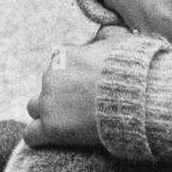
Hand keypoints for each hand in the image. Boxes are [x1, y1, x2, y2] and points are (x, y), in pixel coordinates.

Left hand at [24, 26, 133, 147]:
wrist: (139, 100)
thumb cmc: (134, 71)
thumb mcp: (122, 42)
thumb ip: (107, 33)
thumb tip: (102, 32)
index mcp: (65, 55)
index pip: (58, 63)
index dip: (73, 75)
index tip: (88, 84)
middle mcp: (51, 76)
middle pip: (48, 86)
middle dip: (61, 94)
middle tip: (84, 105)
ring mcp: (49, 103)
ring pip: (35, 107)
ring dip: (49, 113)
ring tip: (70, 122)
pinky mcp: (51, 128)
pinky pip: (31, 135)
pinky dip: (40, 137)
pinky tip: (52, 139)